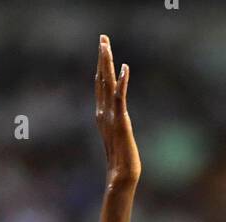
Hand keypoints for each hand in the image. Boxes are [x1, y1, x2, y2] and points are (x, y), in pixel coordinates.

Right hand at [96, 35, 140, 184]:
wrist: (122, 179)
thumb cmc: (121, 165)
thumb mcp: (118, 140)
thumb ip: (115, 128)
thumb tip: (117, 124)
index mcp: (102, 116)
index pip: (101, 86)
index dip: (101, 67)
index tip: (103, 49)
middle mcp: (103, 114)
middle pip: (101, 80)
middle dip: (102, 58)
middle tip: (103, 38)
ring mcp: (111, 118)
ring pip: (107, 85)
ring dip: (107, 63)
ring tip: (106, 45)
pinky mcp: (121, 123)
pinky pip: (120, 98)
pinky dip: (122, 83)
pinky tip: (124, 69)